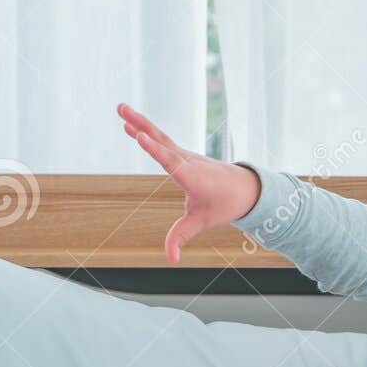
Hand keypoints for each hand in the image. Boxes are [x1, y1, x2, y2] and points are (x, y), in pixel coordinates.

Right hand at [117, 103, 260, 261]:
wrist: (246, 188)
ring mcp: (185, 154)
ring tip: (120, 108)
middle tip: (122, 110)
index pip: (170, 161)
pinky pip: (163, 139)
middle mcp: (188, 160)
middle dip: (141, 125)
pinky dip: (148, 129)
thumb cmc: (225, 204)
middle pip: (161, 140)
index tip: (141, 136)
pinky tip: (134, 122)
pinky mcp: (183, 153)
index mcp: (192, 176)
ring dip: (141, 122)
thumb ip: (182, 237)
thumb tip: (171, 258)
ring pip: (160, 135)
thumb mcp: (203, 221)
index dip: (155, 150)